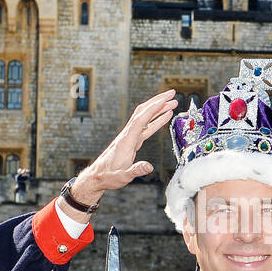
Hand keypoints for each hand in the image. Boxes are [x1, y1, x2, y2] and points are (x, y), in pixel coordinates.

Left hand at [63, 90, 178, 213]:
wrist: (99, 176)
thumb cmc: (109, 176)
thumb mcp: (123, 176)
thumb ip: (136, 171)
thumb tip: (148, 167)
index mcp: (127, 140)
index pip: (141, 119)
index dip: (153, 109)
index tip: (165, 101)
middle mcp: (128, 134)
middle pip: (143, 112)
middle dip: (157, 101)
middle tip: (172, 93)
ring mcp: (130, 136)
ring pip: (145, 116)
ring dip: (159, 108)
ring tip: (172, 102)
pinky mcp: (133, 140)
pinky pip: (146, 126)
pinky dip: (157, 119)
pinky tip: (165, 116)